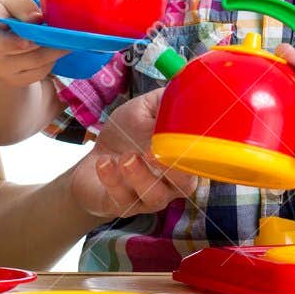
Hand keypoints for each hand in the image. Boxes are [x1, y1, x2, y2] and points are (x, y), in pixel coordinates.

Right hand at [0, 0, 67, 86]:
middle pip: (28, 56)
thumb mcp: (8, 1)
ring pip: (38, 66)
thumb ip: (22, 5)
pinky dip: (51, 62)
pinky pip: (40, 74)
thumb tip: (37, 19)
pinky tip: (55, 50)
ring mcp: (4, 74)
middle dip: (50, 46)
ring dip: (55, 54)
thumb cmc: (2, 15)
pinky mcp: (16, 82)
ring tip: (68, 42)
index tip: (31, 41)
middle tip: (69, 37)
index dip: (14, 43)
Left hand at [70, 89, 198, 217]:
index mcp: (183, 160)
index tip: (184, 138)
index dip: (197, 152)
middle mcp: (171, 184)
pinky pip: (122, 198)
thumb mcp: (145, 110)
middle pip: (185, 185)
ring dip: (140, 175)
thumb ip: (165, 101)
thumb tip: (185, 87)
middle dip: (173, 170)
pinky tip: (104, 162)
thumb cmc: (126, 135)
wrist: (93, 159)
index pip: (201, 161)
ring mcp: (146, 199)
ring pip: (154, 196)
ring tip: (125, 156)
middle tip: (154, 152)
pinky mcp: (121, 206)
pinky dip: (112, 179)